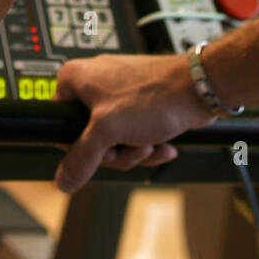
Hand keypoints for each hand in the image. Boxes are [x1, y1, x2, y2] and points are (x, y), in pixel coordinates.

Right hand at [52, 53, 215, 191]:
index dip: (80, 147)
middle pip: (90, 137)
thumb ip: (82, 158)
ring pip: (114, 138)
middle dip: (116, 152)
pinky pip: (132, 132)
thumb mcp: (108, 131)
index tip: (99, 152)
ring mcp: (117, 91)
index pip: (60, 124)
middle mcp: (93, 81)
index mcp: (75, 78)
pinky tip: (161, 143)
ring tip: (149, 143)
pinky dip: (147, 142)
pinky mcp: (137, 101)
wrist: (198, 89)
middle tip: (129, 147)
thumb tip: (64, 180)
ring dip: (134, 150)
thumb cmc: (155, 95)